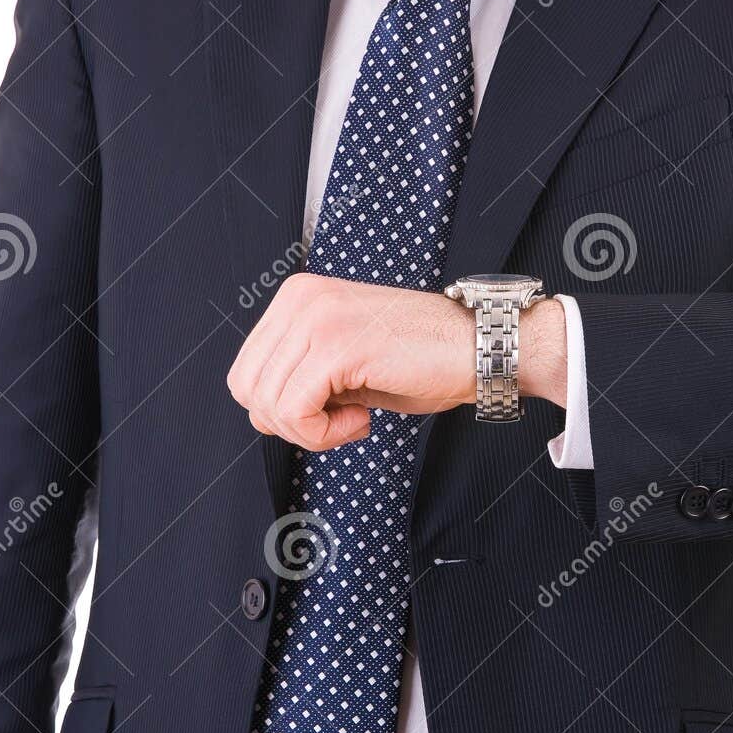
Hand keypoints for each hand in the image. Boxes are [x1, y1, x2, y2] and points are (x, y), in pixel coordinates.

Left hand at [227, 273, 565, 450]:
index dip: (283, 411)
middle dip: (291, 424)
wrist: (485, 348)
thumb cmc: (425, 361)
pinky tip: (363, 420)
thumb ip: (302, 378)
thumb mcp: (345, 366)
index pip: (247, 372)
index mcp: (297, 298)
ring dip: (312, 431)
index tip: (333, 409)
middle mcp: (299, 299)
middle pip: (247, 390)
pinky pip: (294, 413)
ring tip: (357, 418)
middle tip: (343, 421)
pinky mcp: (335, 346)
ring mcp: (315, 318)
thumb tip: (265, 413)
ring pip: (267, 405)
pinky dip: (324, 434)